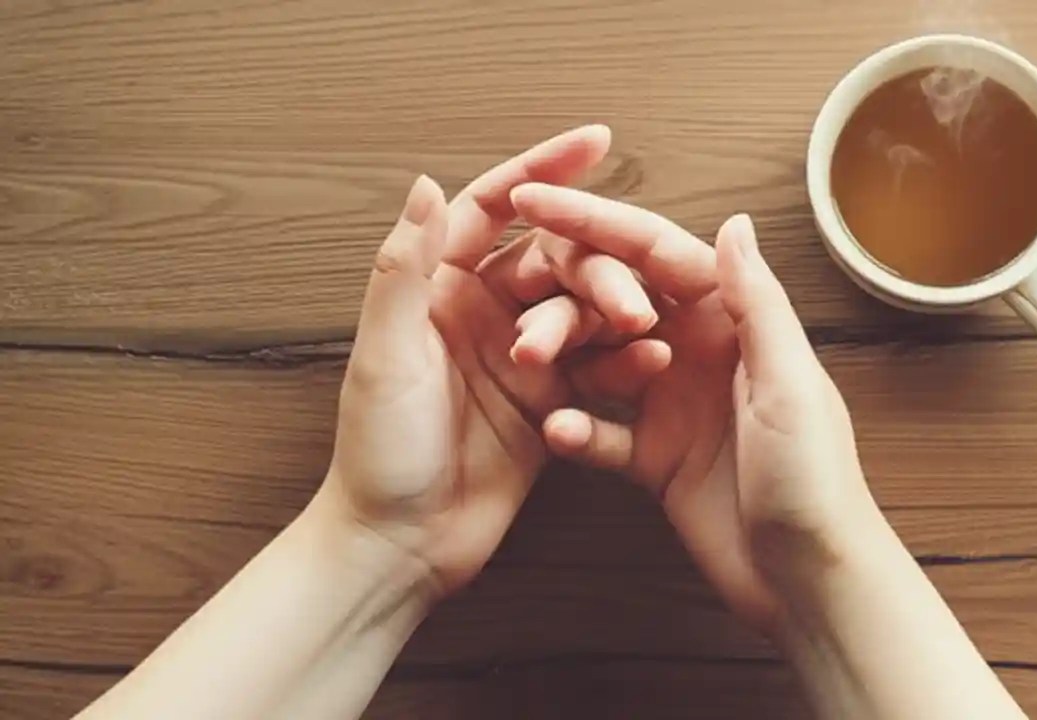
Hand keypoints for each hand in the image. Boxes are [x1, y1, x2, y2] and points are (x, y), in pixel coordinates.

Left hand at [323, 127, 668, 600]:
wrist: (400, 543)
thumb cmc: (379, 450)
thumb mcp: (387, 354)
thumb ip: (404, 270)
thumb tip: (425, 183)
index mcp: (439, 289)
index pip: (493, 209)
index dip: (543, 172)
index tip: (595, 142)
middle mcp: (483, 314)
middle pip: (552, 263)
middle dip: (594, 267)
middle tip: (626, 294)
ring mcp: (520, 358)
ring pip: (582, 313)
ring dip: (613, 314)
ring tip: (643, 326)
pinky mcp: (547, 403)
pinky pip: (594, 369)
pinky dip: (621, 363)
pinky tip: (648, 364)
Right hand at [508, 186, 876, 633]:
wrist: (808, 582)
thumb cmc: (817, 482)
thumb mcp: (789, 384)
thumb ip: (756, 304)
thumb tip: (733, 223)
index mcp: (735, 321)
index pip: (655, 253)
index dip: (594, 221)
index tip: (533, 198)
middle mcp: (700, 352)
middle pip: (616, 300)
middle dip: (564, 289)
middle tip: (513, 283)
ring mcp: (672, 404)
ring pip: (598, 362)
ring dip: (560, 358)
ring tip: (526, 360)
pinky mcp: (654, 457)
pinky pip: (602, 432)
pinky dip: (578, 431)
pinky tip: (560, 434)